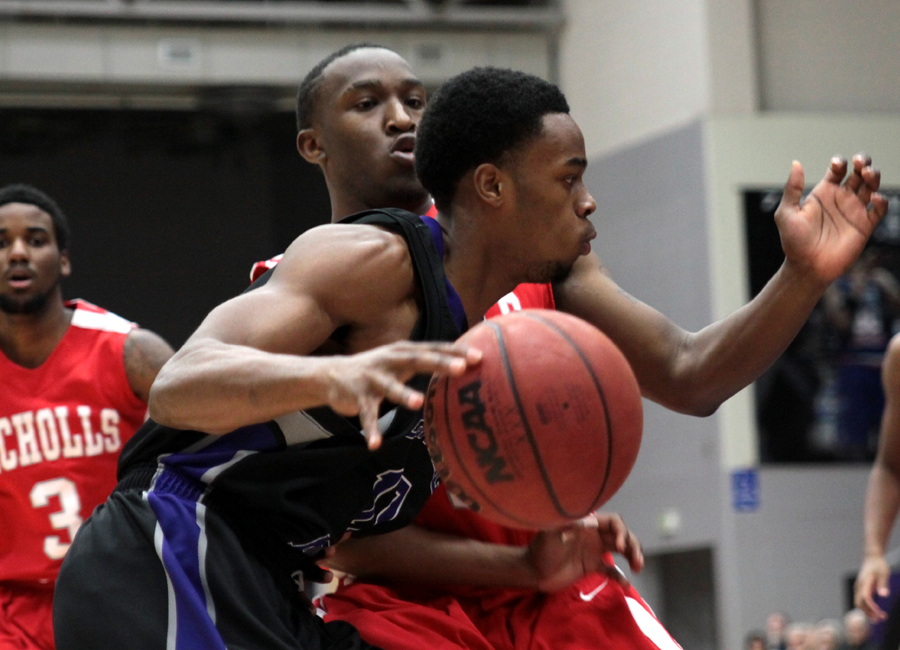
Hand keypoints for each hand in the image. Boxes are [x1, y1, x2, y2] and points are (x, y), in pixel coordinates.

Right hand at [324, 341, 481, 448]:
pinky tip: (375, 444)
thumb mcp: (402, 361)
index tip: (480, 355)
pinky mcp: (358, 396)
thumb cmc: (378, 369)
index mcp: (405, 351)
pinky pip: (367, 415)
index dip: (456, 351)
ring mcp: (373, 377)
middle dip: (439, 363)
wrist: (332, 374)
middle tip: (461, 368)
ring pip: (390, 387)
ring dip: (403, 394)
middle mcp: (390, 359)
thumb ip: (427, 361)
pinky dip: (371, 429)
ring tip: (417, 403)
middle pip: (417, 360)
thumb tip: (464, 365)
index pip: (434, 348)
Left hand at [526, 513, 642, 592]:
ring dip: (633, 556)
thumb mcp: (551, 533)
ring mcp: (594, 551)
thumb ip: (568, 524)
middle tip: (635, 560)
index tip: (619, 546)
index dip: (621, 531)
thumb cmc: (540, 549)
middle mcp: (594, 535)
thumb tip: (593, 522)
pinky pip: (611, 570)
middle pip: (622, 535)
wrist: (532, 571)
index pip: (613, 521)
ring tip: (638, 567)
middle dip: (633, 544)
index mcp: (587, 524)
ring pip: (622, 550)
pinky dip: (620, 576)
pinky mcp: (591, 566)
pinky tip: (625, 584)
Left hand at [775, 153, 887, 284]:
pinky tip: (874, 199)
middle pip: (859, 173)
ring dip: (874, 176)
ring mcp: (854, 211)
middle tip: (861, 162)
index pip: (837, 170)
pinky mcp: (865, 226)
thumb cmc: (793, 241)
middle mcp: (841, 199)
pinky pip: (880, 209)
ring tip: (868, 174)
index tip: (837, 165)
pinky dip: (882, 201)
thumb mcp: (786, 213)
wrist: (807, 267)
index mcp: (824, 192)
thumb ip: (792, 189)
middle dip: (863, 163)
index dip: (840, 162)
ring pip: (871, 186)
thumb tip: (796, 163)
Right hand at [855, 554, 891, 619]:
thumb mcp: (884, 573)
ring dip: (868, 612)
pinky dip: (867, 608)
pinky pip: (861, 601)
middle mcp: (859, 586)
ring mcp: (858, 588)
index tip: (881, 614)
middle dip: (869, 613)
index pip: (865, 598)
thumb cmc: (878, 565)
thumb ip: (883, 584)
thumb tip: (884, 596)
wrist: (872, 558)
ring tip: (880, 618)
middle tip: (881, 619)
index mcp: (864, 583)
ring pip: (859, 603)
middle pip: (860, 603)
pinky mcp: (861, 589)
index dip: (872, 608)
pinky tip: (876, 611)